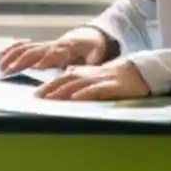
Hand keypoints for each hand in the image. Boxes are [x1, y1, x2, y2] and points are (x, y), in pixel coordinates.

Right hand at [0, 28, 111, 74]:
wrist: (88, 36)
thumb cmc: (92, 49)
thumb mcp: (95, 57)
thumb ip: (85, 65)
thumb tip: (73, 71)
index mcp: (66, 48)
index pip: (51, 54)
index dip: (41, 59)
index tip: (32, 67)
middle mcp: (52, 45)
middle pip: (32, 51)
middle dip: (19, 60)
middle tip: (7, 71)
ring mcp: (44, 44)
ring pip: (24, 47)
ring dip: (10, 56)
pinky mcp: (38, 46)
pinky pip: (21, 46)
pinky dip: (9, 50)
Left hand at [34, 60, 151, 100]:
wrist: (136, 71)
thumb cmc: (111, 78)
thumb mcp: (90, 79)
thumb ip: (75, 82)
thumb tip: (57, 91)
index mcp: (81, 74)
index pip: (60, 80)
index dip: (47, 87)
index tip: (33, 96)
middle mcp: (87, 76)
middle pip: (65, 81)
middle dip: (50, 89)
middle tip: (36, 98)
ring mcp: (99, 80)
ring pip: (78, 84)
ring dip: (63, 91)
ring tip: (50, 98)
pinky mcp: (112, 85)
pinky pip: (97, 89)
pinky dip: (85, 93)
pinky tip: (76, 98)